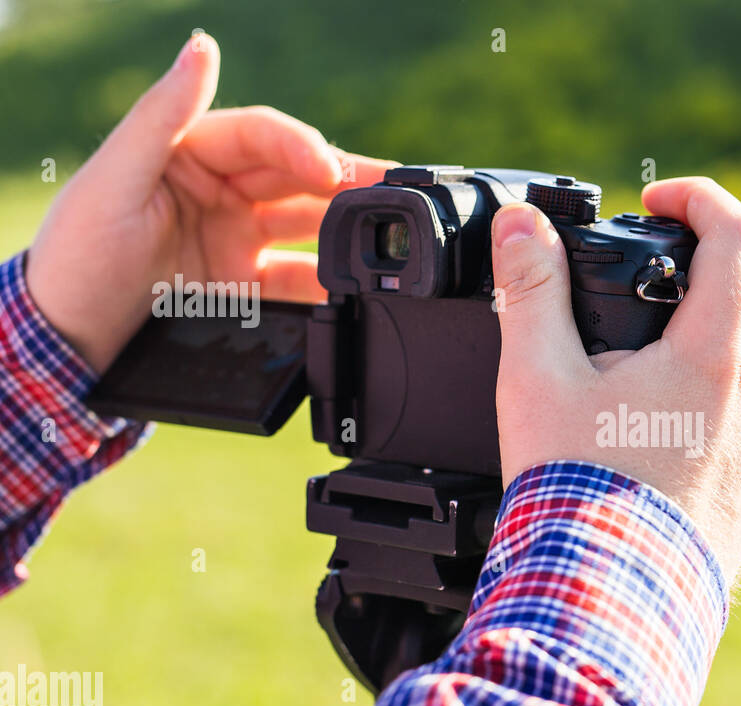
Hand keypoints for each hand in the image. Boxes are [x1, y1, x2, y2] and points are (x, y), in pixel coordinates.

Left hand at [25, 33, 396, 373]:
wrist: (67, 343)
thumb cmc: (76, 255)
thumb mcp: (112, 178)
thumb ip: (161, 114)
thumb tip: (202, 47)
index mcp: (189, 152)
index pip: (262, 137)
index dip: (302, 147)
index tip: (331, 168)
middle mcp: (220, 191)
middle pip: (298, 177)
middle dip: (348, 182)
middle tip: (394, 192)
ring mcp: (237, 240)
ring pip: (308, 226)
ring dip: (348, 231)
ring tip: (388, 240)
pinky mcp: (247, 287)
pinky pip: (299, 280)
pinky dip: (329, 284)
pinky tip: (353, 287)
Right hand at [489, 177, 740, 585]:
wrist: (608, 604)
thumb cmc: (576, 495)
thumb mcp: (538, 380)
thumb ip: (531, 292)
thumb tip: (522, 226)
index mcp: (715, 356)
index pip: (740, 237)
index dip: (700, 199)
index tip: (657, 201)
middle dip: (736, 265)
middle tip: (676, 277)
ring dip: (733, 334)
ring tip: (659, 354)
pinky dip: (729, 394)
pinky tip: (667, 421)